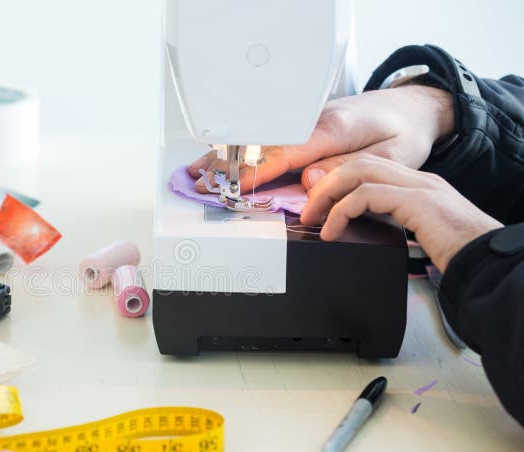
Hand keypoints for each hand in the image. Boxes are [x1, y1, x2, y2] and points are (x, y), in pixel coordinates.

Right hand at [188, 84, 454, 192]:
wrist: (414, 106)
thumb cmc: (404, 132)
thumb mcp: (390, 157)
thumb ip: (348, 169)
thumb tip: (311, 181)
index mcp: (334, 128)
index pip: (286, 153)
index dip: (257, 172)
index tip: (232, 187)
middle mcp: (313, 120)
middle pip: (262, 145)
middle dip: (228, 164)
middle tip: (199, 183)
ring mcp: (305, 121)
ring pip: (260, 141)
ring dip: (226, 157)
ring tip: (196, 172)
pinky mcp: (303, 125)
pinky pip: (268, 140)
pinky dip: (241, 151)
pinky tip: (221, 159)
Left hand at [300, 155, 501, 271]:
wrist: (487, 262)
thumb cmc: (458, 256)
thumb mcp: (419, 237)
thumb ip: (395, 228)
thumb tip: (364, 237)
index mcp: (419, 186)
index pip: (370, 168)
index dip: (339, 182)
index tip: (320, 206)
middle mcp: (419, 180)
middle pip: (359, 163)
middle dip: (326, 183)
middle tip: (307, 210)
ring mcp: (419, 187)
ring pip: (358, 171)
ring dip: (328, 194)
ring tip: (312, 218)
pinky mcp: (416, 201)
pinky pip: (365, 195)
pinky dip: (341, 211)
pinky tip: (332, 230)